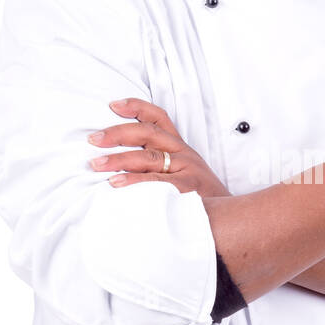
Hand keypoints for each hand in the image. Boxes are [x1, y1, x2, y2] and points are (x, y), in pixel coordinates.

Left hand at [87, 98, 229, 196]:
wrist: (231, 220)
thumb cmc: (202, 200)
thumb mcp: (182, 176)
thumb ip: (156, 169)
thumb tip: (118, 168)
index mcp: (180, 148)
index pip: (158, 118)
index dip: (137, 107)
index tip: (113, 105)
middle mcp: (183, 154)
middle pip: (147, 133)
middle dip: (117, 133)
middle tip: (93, 139)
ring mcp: (187, 170)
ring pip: (148, 156)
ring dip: (119, 159)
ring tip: (96, 164)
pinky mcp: (188, 188)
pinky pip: (156, 182)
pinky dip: (134, 182)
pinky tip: (116, 184)